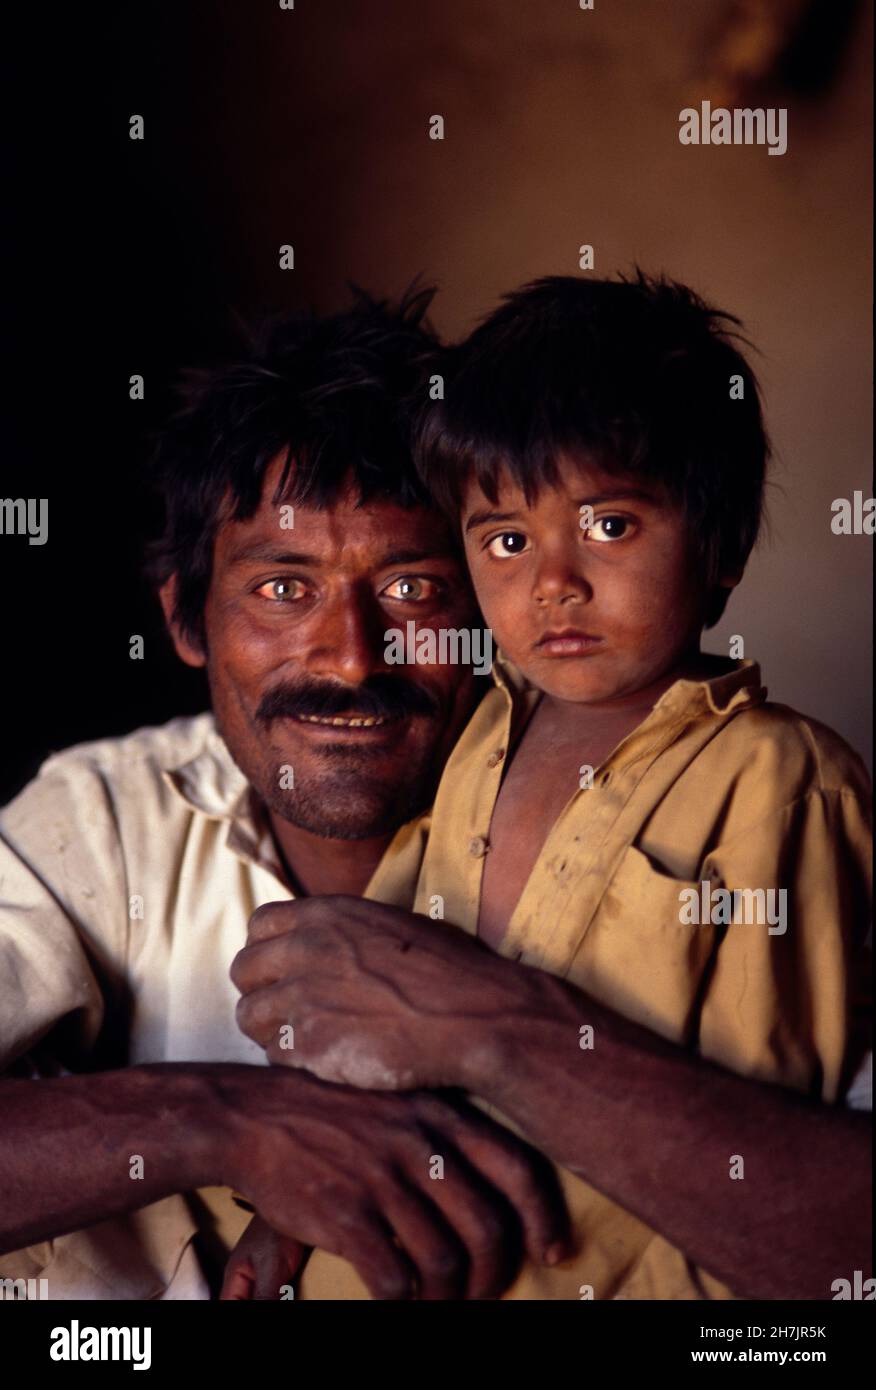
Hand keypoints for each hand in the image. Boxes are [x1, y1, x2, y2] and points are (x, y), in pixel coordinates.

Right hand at [219, 1067, 569, 1299]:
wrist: (254, 1115)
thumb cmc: (331, 1110)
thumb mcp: (397, 1098)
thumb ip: (442, 1131)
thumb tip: (491, 1182)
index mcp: (440, 1113)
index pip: (519, 1168)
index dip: (544, 1217)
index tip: (553, 1247)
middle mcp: (420, 1145)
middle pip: (489, 1227)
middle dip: (495, 1272)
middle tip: (485, 1290)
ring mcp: (383, 1180)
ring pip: (446, 1261)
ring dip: (450, 1295)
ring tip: (439, 1300)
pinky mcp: (346, 1215)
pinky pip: (396, 1279)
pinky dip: (405, 1302)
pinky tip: (397, 1298)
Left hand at [231, 896, 542, 1090]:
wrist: (474, 1015)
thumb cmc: (450, 971)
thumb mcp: (393, 925)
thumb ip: (346, 932)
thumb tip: (329, 941)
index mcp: (327, 914)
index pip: (260, 925)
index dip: (267, 950)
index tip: (282, 970)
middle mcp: (306, 949)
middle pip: (243, 969)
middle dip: (261, 991)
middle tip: (287, 1011)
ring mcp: (303, 997)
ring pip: (249, 1015)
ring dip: (270, 1029)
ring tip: (303, 1040)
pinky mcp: (310, 1043)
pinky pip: (275, 1053)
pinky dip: (292, 1060)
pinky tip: (324, 1060)